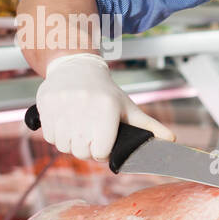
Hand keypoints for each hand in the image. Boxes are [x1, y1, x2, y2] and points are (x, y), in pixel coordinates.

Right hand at [35, 53, 174, 160]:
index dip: (102, 150)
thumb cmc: (105, 93)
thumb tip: (172, 141)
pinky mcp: (46, 104)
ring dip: (70, 142)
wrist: (76, 67)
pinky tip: (64, 122)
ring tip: (77, 127)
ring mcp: (62, 105)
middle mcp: (84, 106)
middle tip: (90, 134)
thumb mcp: (127, 108)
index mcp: (107, 108)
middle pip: (81, 152)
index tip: (103, 140)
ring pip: (63, 146)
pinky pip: (49, 137)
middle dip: (86, 148)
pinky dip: (56, 135)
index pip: (100, 152)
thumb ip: (149, 127)